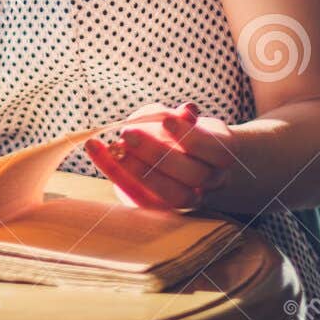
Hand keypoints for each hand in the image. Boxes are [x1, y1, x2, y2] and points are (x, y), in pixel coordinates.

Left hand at [83, 101, 234, 210]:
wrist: (181, 164)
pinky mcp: (162, 209)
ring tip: (114, 149)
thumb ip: (182, 117)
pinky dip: (116, 175)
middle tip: (128, 133)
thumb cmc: (178, 133)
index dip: (190, 136)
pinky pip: (142, 199)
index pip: (214, 150)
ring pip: (173, 195)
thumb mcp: (181, 119)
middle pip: (192, 175)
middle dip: (158, 154)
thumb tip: (188, 110)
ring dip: (139, 171)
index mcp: (221, 156)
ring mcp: (189, 200)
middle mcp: (211, 182)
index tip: (165, 119)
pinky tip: (97, 152)